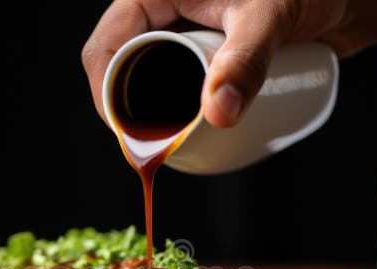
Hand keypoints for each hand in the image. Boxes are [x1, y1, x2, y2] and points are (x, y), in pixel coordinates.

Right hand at [82, 0, 376, 128]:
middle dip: (128, 110)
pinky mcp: (204, 47)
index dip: (105, 94)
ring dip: (149, 111)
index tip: (127, 136)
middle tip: (153, 146)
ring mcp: (183, 28)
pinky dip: (169, 105)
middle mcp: (165, 9)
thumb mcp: (271, 18)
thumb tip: (218, 116)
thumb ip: (246, 61)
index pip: (106, 45)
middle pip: (123, 66)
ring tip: (169, 143)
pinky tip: (178, 130)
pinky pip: (172, 78)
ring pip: (147, 76)